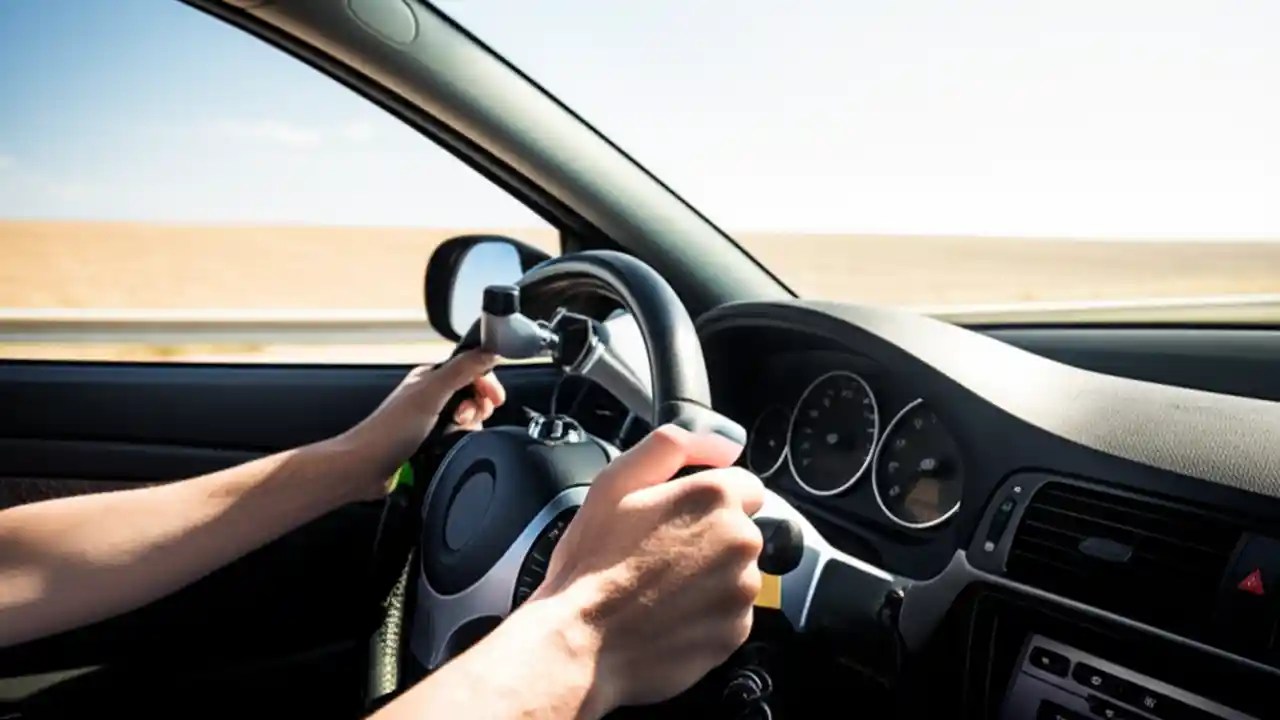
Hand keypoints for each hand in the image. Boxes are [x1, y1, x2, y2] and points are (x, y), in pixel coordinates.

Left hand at [339, 350, 505, 499]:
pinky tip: (450, 446)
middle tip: (465, 418)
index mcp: (430, 377)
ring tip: (454, 433)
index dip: (487, 384)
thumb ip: (463, 369)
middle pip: (474, 395)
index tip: (494, 399)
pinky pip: (460, 438)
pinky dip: (461, 441)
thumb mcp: (432, 393)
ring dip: (469, 427)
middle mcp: (431, 396)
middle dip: (478, 407)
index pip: (472, 370)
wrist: (367, 467)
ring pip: (469, 419)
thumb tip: (491, 351)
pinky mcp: (432, 442)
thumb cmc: (389, 430)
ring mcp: (431, 419)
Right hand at [527, 424, 764, 713]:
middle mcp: (740, 542)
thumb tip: (724, 443)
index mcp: (715, 498)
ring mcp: (741, 591)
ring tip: (660, 587)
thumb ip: (673, 446)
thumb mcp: (615, 482)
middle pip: (741, 530)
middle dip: (710, 538)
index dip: (706, 499)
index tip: (676, 517)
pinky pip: (730, 614)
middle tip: (659, 554)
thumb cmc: (593, 564)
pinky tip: (668, 614)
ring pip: (737, 573)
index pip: (743, 485)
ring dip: (710, 577)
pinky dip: (707, 613)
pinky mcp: (736, 632)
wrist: (582, 642)